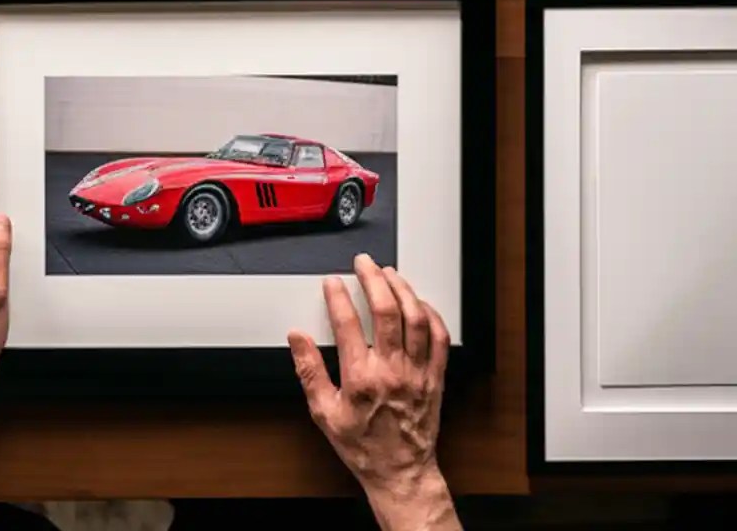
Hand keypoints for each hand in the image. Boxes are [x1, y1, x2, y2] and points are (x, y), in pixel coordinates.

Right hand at [287, 254, 458, 530]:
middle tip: (364, 264)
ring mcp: (417, 372)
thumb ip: (309, 371)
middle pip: (386, 311)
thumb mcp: (323, 413)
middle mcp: (392, 370)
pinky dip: (430, 314)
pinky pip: (438, 337)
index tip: (332, 283)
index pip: (348, 323)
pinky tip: (419, 303)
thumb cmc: (363, 446)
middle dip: (373, 279)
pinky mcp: (435, 377)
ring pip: (415, 318)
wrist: (400, 471)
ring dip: (403, 290)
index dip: (338, 296)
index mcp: (361, 378)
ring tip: (390, 274)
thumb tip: (297, 339)